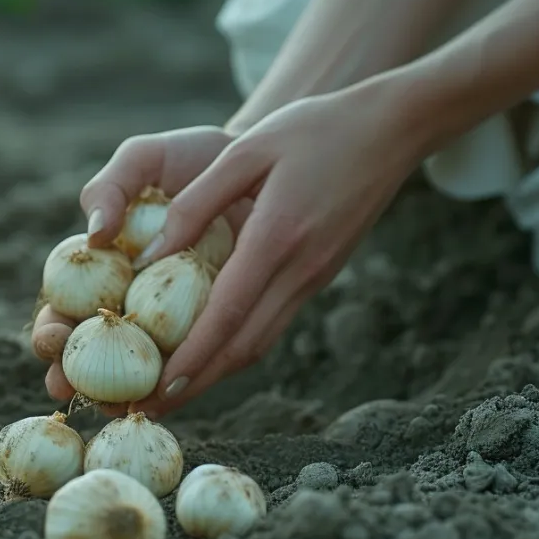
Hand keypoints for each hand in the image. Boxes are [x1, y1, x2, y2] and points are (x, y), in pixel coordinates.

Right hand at [30, 125, 252, 405]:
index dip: (51, 330)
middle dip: (76, 378)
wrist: (259, 165)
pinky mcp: (218, 326)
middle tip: (72, 389)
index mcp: (102, 269)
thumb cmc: (190, 160)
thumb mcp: (144, 161)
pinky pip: (199, 360)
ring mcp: (174, 321)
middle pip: (93, 354)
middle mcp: (133, 302)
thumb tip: (95, 236)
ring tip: (122, 406)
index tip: (52, 338)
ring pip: (144, 370)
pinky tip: (176, 393)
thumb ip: (110, 188)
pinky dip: (185, 380)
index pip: (64, 308)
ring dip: (128, 394)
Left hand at [129, 79, 422, 415]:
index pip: (227, 314)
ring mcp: (314, 278)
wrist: (392, 129)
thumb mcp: (247, 150)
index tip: (154, 392)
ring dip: (214, 374)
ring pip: (259, 343)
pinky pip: (272, 323)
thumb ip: (196, 202)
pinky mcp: (318, 275)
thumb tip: (148, 257)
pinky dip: (236, 347)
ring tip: (170, 393)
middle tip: (147, 410)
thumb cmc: (313, 129)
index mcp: (278, 238)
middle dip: (194, 385)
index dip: (188, 360)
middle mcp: (299, 271)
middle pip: (242, 347)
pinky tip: (208, 353)